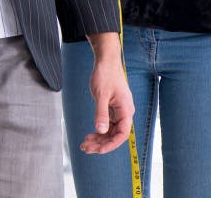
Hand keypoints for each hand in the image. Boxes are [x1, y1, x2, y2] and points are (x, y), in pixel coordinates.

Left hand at [80, 34, 133, 154]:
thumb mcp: (101, 94)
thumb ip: (101, 113)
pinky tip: (90, 135)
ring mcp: (118, 111)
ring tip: (85, 144)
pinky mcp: (113, 109)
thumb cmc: (105, 74)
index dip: (110, 144)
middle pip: (115, 135)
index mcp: (126, 110)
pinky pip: (107, 124)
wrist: (106, 61)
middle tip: (85, 148)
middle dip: (101, 144)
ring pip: (110, 131)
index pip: (122, 134)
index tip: (98, 150)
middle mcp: (124, 113)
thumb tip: (100, 131)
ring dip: (99, 139)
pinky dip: (99, 131)